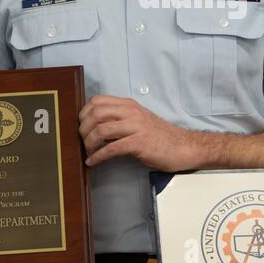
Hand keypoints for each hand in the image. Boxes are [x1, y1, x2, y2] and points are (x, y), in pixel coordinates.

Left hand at [79, 95, 203, 170]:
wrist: (182, 147)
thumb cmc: (159, 137)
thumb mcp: (137, 120)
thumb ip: (119, 119)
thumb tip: (93, 127)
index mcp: (129, 105)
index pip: (97, 101)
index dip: (84, 113)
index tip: (81, 126)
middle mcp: (131, 112)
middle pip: (96, 113)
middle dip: (83, 129)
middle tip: (81, 141)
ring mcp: (136, 126)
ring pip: (101, 130)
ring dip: (89, 143)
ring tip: (87, 152)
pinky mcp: (139, 143)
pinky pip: (111, 148)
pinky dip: (98, 156)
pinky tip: (93, 162)